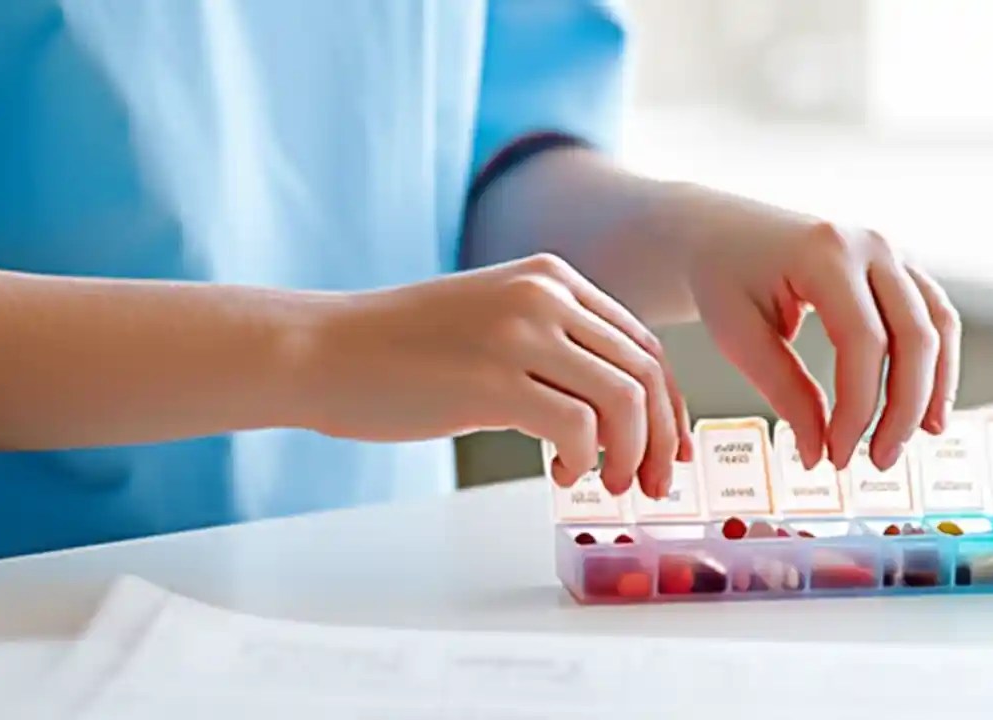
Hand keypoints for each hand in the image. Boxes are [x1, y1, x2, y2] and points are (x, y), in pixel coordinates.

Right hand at [301, 254, 690, 496]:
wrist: (323, 350)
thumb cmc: (402, 349)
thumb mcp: (494, 321)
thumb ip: (554, 344)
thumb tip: (615, 407)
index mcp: (551, 278)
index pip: (643, 343)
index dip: (668, 405)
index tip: (668, 451)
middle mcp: (545, 295)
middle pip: (645, 372)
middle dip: (662, 439)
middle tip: (651, 485)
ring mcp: (520, 333)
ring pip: (624, 401)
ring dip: (630, 455)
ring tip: (606, 483)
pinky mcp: (494, 380)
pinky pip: (578, 429)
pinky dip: (582, 461)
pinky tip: (558, 473)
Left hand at [674, 187, 959, 471]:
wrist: (723, 232)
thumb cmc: (724, 276)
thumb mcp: (738, 334)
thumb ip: (783, 390)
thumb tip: (819, 452)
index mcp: (825, 253)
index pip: (863, 341)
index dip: (858, 407)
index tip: (836, 454)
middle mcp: (870, 245)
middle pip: (915, 335)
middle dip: (904, 407)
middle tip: (879, 461)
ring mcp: (892, 252)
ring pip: (939, 325)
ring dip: (934, 388)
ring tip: (917, 438)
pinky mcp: (900, 266)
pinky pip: (935, 316)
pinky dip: (937, 363)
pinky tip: (926, 407)